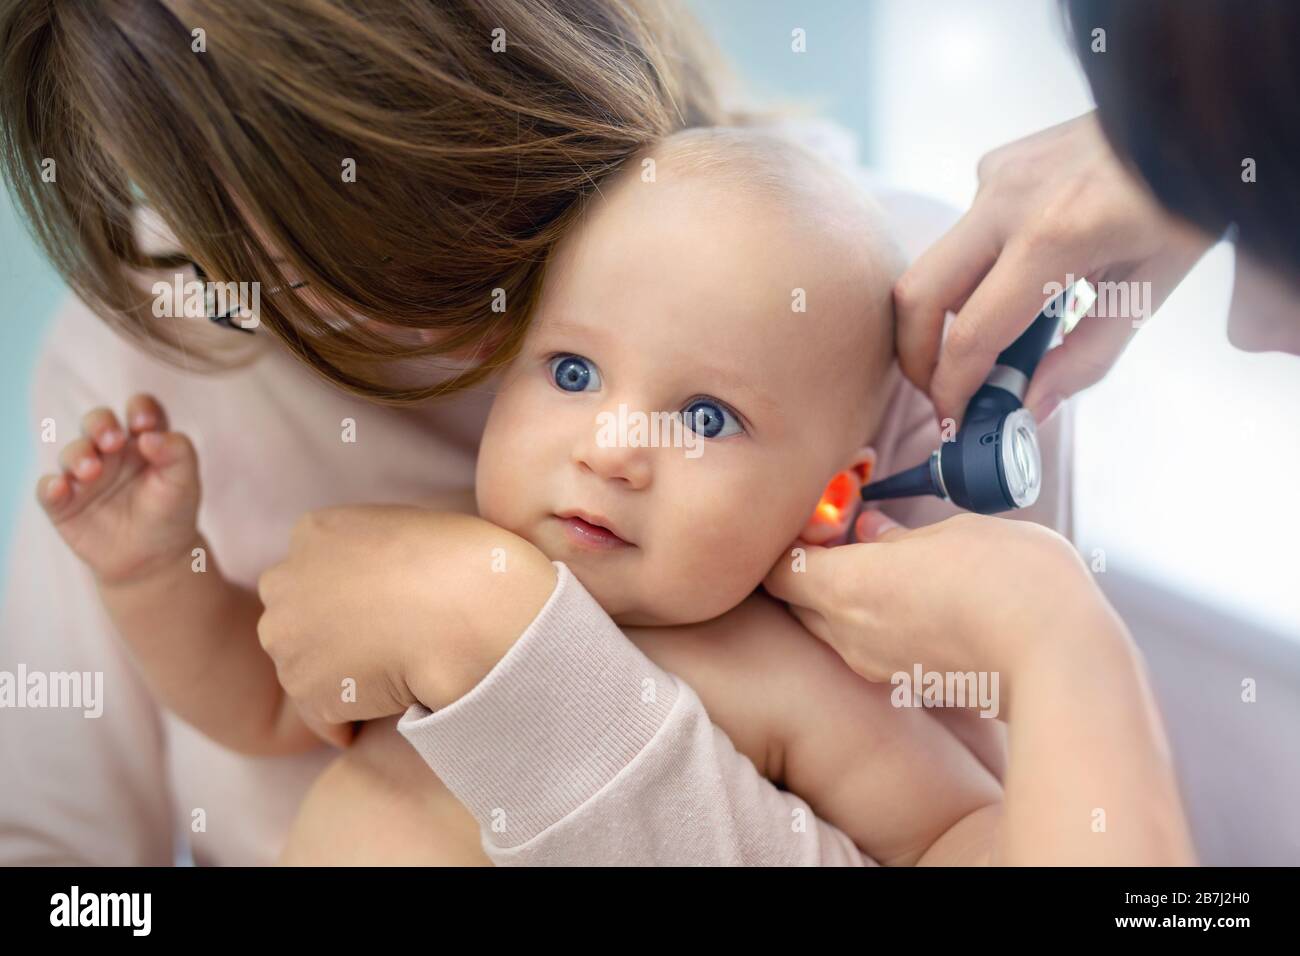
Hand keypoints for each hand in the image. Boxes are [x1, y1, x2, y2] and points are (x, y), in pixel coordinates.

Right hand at [36, 393, 200, 585]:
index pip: (140, 410)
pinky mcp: (65, 502)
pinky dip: (50, 487)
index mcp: (144, 439)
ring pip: (73, 452)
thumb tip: (149, 436)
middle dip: (100, 425)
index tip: (144, 424)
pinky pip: (49, 489)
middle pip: (98, 422)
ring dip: (78, 456)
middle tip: (112, 441)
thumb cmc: (172, 512)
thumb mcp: (185, 482)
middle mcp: (111, 451)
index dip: (140, 409)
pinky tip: (59, 489)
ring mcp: (86, 474)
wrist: (155, 559)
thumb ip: (177, 453)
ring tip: (91, 471)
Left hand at [257, 506, 556, 728]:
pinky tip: (386, 707)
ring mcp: (287, 637)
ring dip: (337, 676)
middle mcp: (284, 582)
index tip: (378, 608)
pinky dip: (348, 718)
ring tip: (389, 676)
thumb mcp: (403, 527)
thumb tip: (372, 578)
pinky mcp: (305, 688)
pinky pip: (322, 713)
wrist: (464, 608)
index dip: (345, 594)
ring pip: (305, 666)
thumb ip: (369, 549)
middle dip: (325, 634)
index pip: (310, 570)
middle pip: (293, 617)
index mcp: (313, 533)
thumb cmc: (457, 562)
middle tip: (379, 645)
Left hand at [762, 510, 1114, 689]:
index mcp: (846, 587)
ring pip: (833, 626)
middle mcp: (847, 633)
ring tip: (890, 561)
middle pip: (798, 600)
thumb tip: (872, 531)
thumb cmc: (1009, 579)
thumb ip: (900, 535)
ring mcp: (876, 664)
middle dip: (813, 567)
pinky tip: (918, 596)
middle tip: (852, 533)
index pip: (778, 570)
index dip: (791, 540)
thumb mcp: (952, 533)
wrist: (1061, 659)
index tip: (824, 516)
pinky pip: (870, 647)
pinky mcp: (908, 683)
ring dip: (845, 595)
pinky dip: (876, 621)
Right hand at [893, 112, 1213, 426]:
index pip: (971, 335)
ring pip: (937, 265)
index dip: (952, 389)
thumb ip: (1086, 355)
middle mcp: (1007, 202)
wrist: (1189, 111)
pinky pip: (966, 232)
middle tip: (941, 390)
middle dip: (916, 356)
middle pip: (918, 296)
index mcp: (1053, 239)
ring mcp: (994, 176)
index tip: (953, 423)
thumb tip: (1029, 406)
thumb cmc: (1185, 201)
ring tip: (992, 340)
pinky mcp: (994, 164)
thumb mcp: (1150, 289)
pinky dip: (979, 269)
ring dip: (949, 313)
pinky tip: (1025, 271)